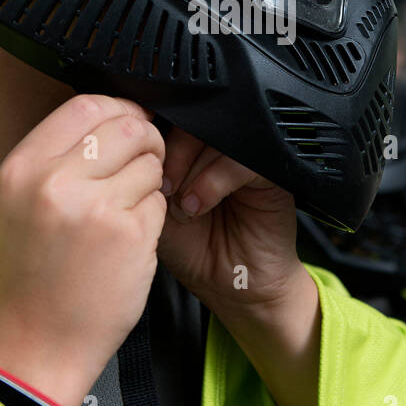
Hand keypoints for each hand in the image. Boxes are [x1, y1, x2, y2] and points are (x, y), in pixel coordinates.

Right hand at [0, 94, 166, 405]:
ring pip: (149, 163)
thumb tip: (110, 119)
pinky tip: (130, 240)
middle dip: (146, 139)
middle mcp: (54, 182)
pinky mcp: (129, 236)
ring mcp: (95, 208)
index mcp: (21, 169)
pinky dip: (153, 216)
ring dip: (150, 181)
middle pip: (126, 126)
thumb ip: (55, 159)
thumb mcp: (16, 204)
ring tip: (128, 210)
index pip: (85, 105)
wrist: (31, 347)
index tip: (130, 123)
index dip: (118, 109)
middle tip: (145, 161)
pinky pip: (158, 202)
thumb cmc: (27, 278)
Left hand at [154, 126, 305, 315]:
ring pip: (216, 136)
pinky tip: (200, 206)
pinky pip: (239, 159)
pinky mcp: (269, 174)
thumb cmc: (193, 251)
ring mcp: (247, 157)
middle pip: (194, 121)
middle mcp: (220, 149)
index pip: (173, 119)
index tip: (141, 165)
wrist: (232, 286)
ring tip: (183, 204)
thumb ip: (147, 173)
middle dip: (171, 152)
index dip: (154, 137)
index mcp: (193, 149)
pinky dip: (213, 181)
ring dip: (191, 170)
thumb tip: (136, 147)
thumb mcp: (155, 207)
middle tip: (163, 187)